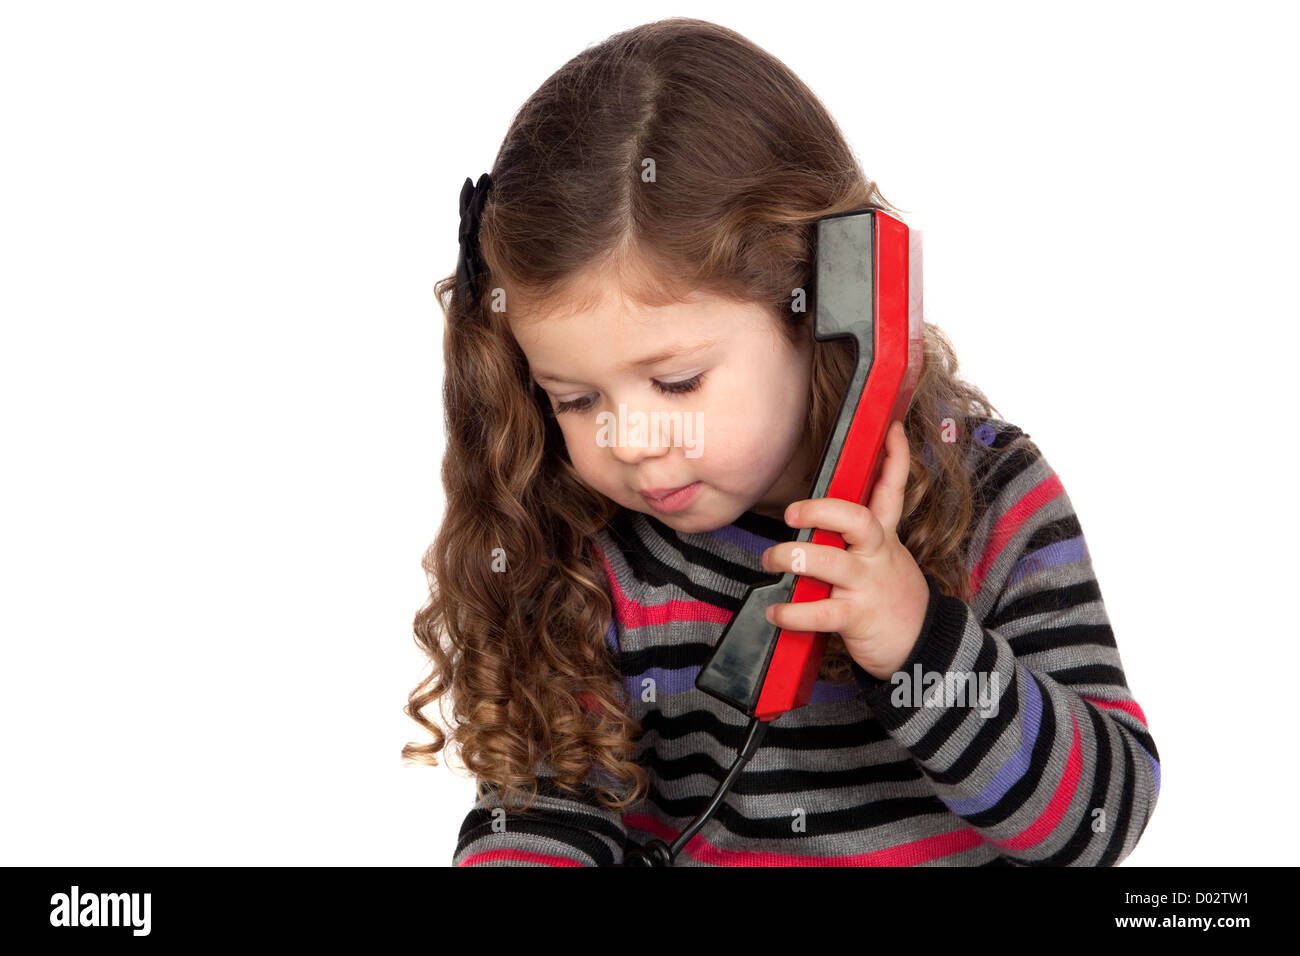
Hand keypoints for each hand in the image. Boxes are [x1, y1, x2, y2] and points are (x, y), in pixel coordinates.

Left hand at [759, 420, 930, 679]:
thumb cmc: (891, 599)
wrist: (923, 647)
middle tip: (792, 512)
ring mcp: (867, 585)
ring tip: (771, 559)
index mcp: (883, 539)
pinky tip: (776, 611)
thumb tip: (815, 520)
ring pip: (830, 562)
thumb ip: (855, 540)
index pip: (892, 492)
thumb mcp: (885, 561)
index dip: (895, 459)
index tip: (891, 429)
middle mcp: (877, 556)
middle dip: (821, 509)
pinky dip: (792, 612)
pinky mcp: (857, 616)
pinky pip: (819, 612)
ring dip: (792, 558)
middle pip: (856, 519)